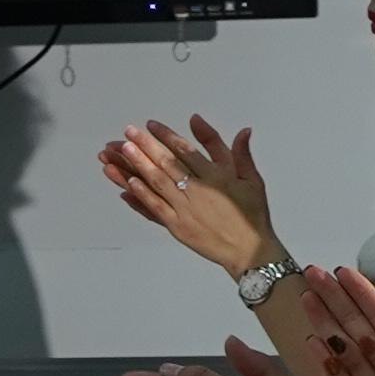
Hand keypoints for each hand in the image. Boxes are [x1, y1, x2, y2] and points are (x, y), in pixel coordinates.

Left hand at [94, 113, 279, 279]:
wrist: (248, 250)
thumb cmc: (252, 214)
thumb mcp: (252, 179)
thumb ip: (242, 153)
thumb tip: (243, 129)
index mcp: (216, 176)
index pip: (186, 150)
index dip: (166, 135)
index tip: (151, 124)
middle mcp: (198, 190)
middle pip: (167, 163)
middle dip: (145, 146)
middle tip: (128, 132)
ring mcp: (185, 209)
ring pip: (157, 183)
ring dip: (138, 165)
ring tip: (122, 150)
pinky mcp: (177, 227)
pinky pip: (155, 208)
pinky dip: (141, 195)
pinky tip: (127, 183)